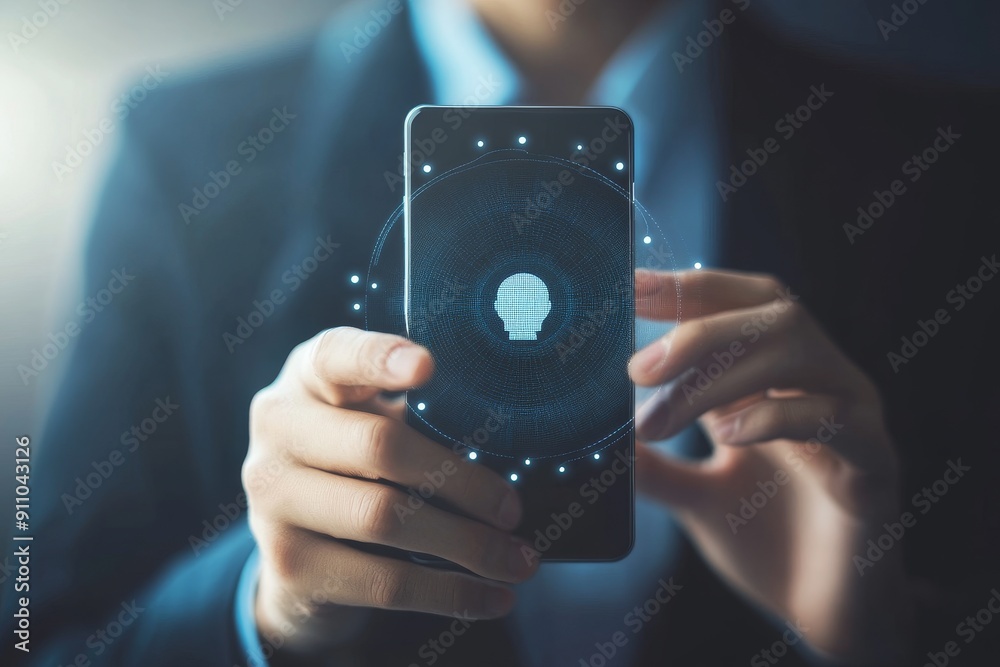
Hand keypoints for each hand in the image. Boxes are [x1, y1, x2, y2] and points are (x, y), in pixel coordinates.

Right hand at [243, 327, 536, 654]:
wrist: (298, 538)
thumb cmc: (357, 458)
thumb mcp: (375, 413)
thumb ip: (419, 408)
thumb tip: (515, 441)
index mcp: (309, 374)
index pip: (338, 355)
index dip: (382, 359)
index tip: (428, 367)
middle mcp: (279, 426)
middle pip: (378, 446)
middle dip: (462, 482)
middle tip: (513, 509)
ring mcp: (272, 496)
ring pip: (383, 519)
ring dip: (467, 546)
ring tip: (519, 561)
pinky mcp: (288, 562)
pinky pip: (382, 582)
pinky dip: (448, 594)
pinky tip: (491, 598)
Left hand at [629, 269, 909, 663]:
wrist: (823, 613)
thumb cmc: (768, 544)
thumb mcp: (697, 496)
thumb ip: (655, 466)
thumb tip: (600, 442)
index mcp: (777, 378)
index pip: (738, 305)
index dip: (685, 288)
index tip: (628, 285)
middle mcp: (818, 382)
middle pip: (769, 312)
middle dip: (696, 329)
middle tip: (636, 369)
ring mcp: (852, 416)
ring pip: (796, 349)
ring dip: (718, 376)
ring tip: (662, 417)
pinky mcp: (875, 463)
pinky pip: (835, 416)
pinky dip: (775, 416)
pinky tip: (729, 436)